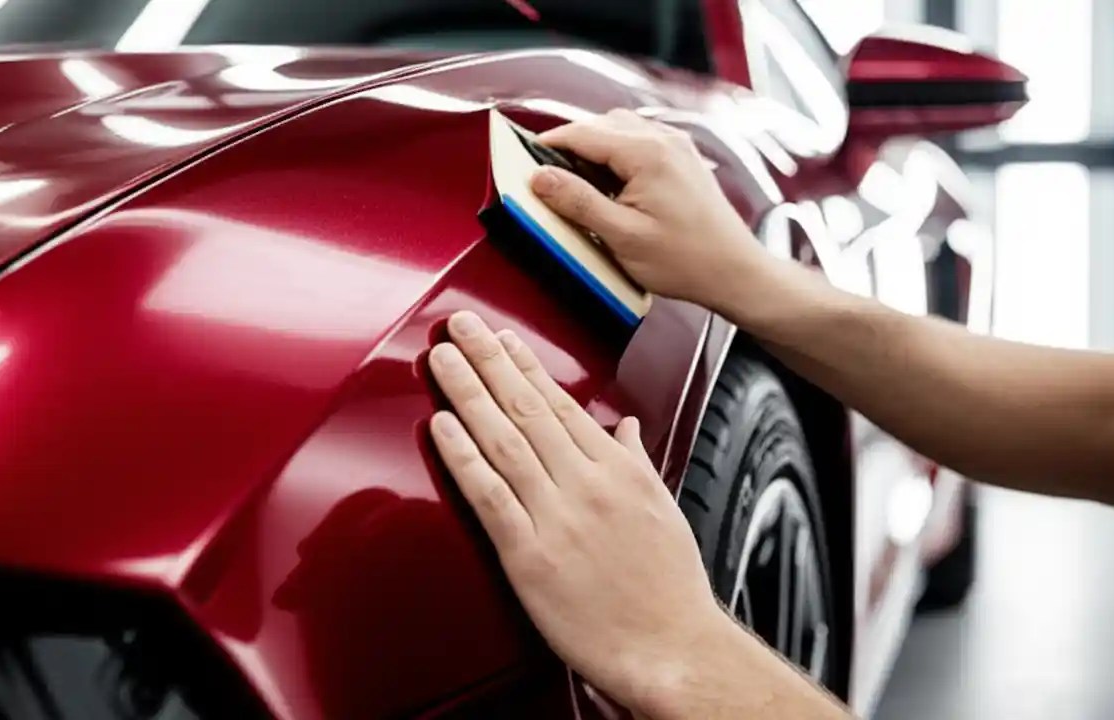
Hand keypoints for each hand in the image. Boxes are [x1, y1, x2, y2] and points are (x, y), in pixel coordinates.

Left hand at [427, 311, 727, 718]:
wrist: (671, 647)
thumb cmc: (668, 585)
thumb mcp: (661, 508)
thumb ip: (636, 461)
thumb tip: (626, 429)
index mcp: (618, 469)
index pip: (561, 402)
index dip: (524, 364)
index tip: (501, 337)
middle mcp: (586, 483)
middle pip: (526, 407)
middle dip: (488, 359)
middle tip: (460, 323)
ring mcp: (556, 517)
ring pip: (502, 439)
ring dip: (467, 392)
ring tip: (442, 358)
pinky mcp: (530, 555)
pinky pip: (489, 495)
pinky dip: (464, 457)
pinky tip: (442, 426)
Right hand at [531, 109, 769, 312]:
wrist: (734, 272)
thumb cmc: (685, 260)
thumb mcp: (621, 236)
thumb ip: (578, 202)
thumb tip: (540, 178)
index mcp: (647, 153)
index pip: (583, 133)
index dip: (549, 143)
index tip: (523, 157)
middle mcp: (664, 140)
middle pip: (601, 125)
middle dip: (570, 144)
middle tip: (546, 172)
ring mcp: (677, 147)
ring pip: (620, 128)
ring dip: (594, 146)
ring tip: (576, 179)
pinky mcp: (683, 159)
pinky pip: (640, 140)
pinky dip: (617, 152)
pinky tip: (610, 181)